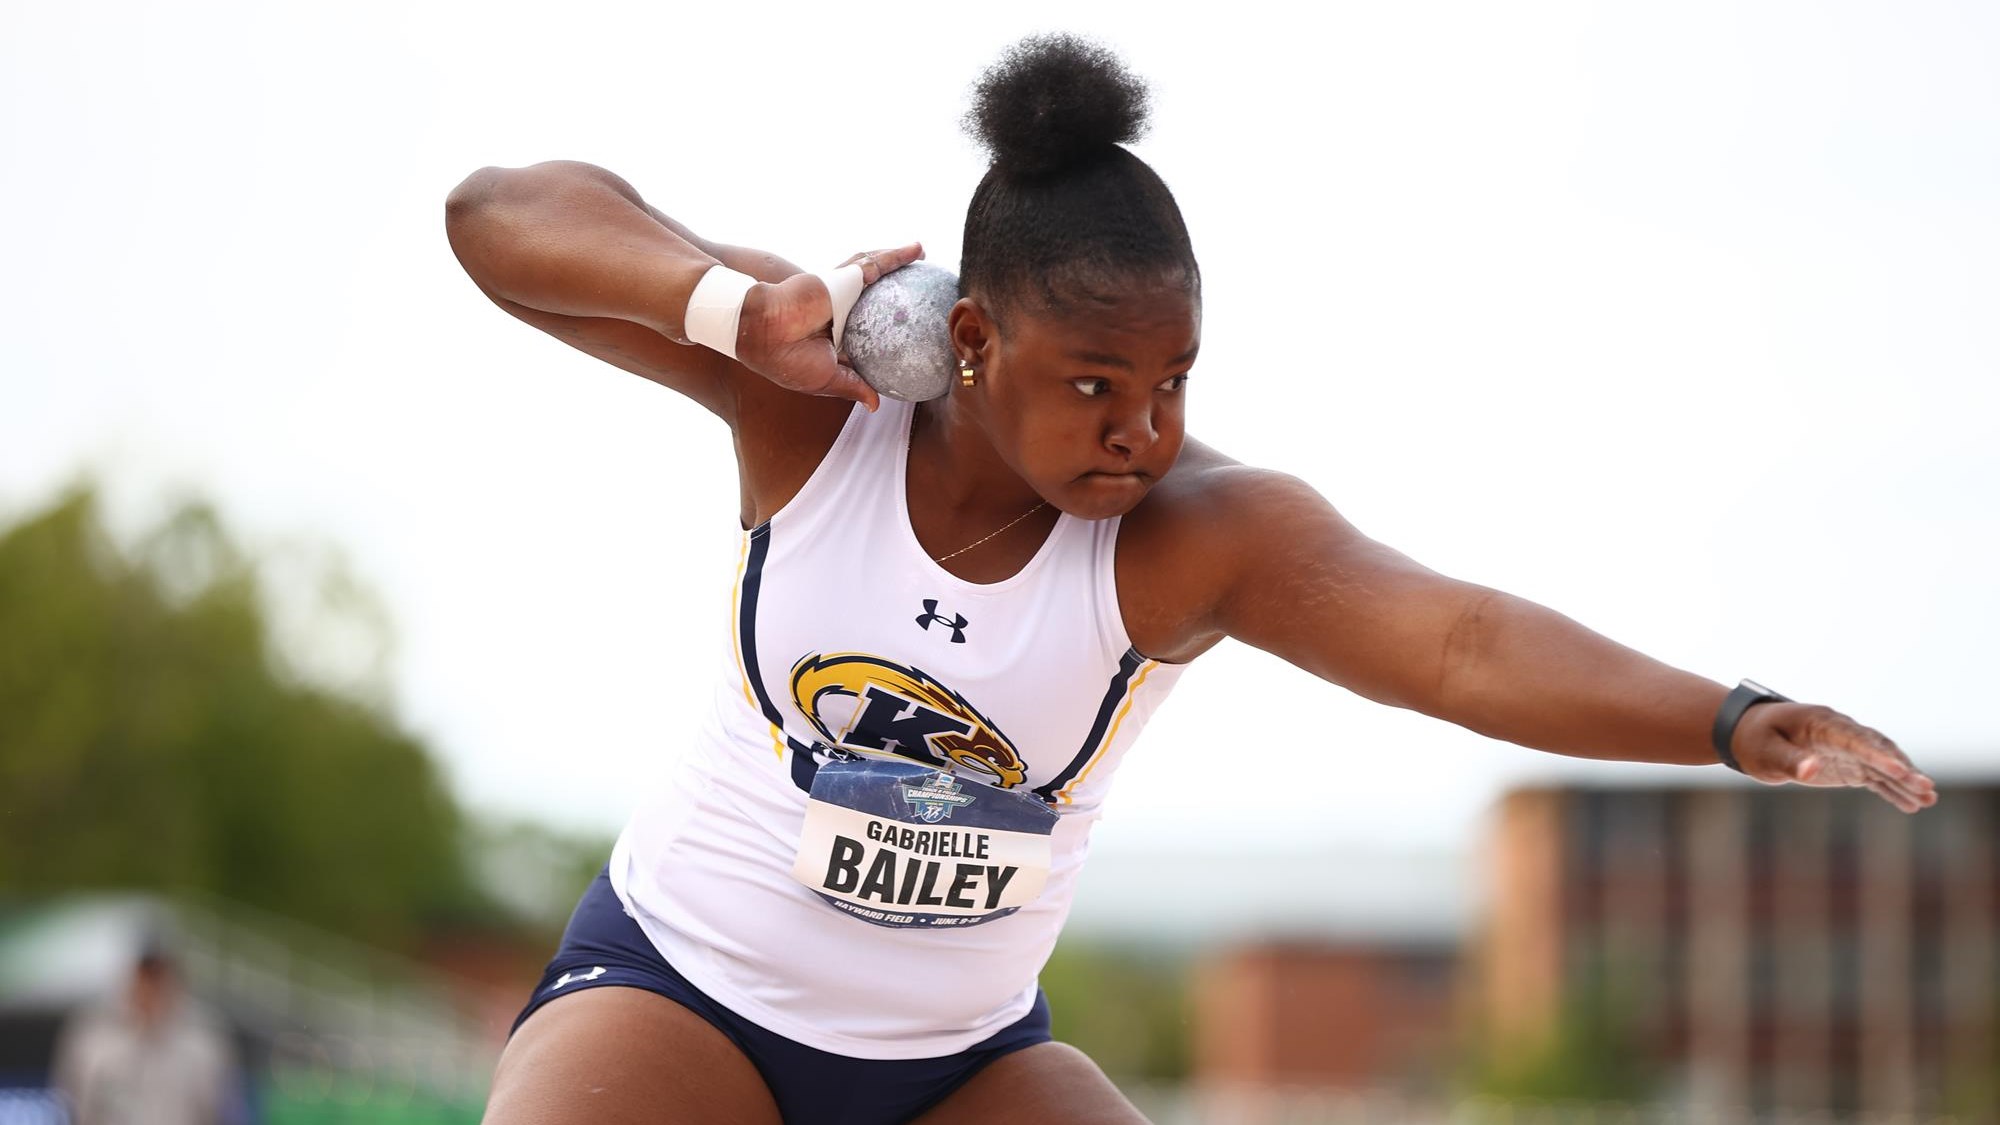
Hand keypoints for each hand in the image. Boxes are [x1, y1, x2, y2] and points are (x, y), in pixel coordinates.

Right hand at [736, 242, 925, 410]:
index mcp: (838, 337)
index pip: (869, 333)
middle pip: (877, 298)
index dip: (889, 332)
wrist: (764, 333)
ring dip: (901, 264)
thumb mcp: (828, 381)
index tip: (913, 335)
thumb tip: (876, 406)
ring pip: (878, 274)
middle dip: (898, 291)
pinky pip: (876, 265)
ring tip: (923, 257)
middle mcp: (843, 312)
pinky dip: (897, 256)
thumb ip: (854, 387)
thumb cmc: (789, 361)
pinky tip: (916, 250)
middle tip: (923, 290)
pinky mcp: (844, 278)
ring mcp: (844, 293)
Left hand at [1731, 702, 1937, 812]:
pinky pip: (1874, 776)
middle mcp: (1841, 732)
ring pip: (1881, 764)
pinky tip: (1913, 805)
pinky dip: (1892, 789)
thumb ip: (1789, 760)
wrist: (1748, 734)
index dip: (1877, 755)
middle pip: (1877, 750)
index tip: (1899, 769)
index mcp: (1821, 723)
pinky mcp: (1847, 764)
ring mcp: (1847, 748)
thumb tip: (1812, 770)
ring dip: (1904, 781)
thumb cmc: (1754, 740)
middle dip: (1902, 769)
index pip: (1855, 740)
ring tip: (1929, 799)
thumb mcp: (1765, 752)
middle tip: (1926, 787)